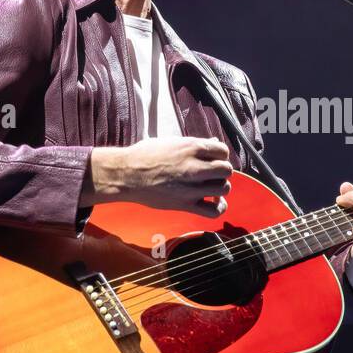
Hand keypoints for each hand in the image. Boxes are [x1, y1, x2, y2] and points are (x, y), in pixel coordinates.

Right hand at [87, 137, 232, 216]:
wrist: (126, 174)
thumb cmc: (145, 155)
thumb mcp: (171, 142)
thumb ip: (195, 143)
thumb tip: (214, 143)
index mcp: (191, 147)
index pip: (223, 151)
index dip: (220, 156)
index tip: (213, 160)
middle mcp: (194, 166)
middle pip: (226, 169)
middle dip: (222, 171)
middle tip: (212, 174)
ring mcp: (191, 187)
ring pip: (223, 188)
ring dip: (220, 188)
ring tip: (211, 187)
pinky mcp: (185, 204)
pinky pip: (213, 211)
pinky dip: (219, 208)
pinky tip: (215, 202)